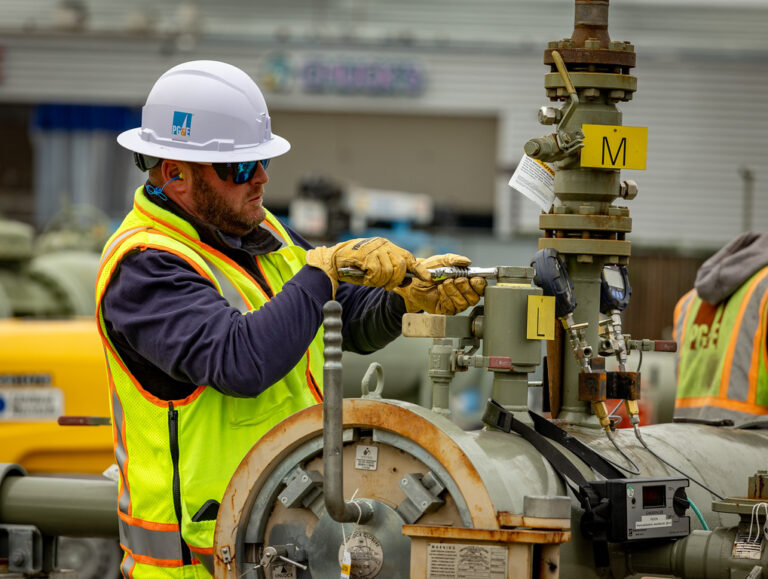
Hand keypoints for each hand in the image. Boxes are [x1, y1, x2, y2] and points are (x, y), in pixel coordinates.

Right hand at [306, 237, 428, 296]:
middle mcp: (383, 245)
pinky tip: (364, 276)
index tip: (428, 278)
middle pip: (402, 264)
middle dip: (397, 279)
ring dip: (381, 281)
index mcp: (387, 246)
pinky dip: (372, 279)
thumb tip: (408, 280)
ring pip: (390, 271)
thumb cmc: (355, 266)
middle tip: (386, 285)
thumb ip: (391, 269)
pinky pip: (377, 273)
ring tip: (370, 279)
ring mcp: (375, 249)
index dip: (419, 269)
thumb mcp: (375, 265)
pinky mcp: (367, 255)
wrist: (334, 261)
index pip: (408, 256)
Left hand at [393, 253, 486, 314]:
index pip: (480, 287)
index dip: (479, 284)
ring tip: (444, 283)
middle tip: (456, 279)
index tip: (473, 279)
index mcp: (467, 281)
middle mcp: (463, 294)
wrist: (414, 280)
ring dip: (454, 291)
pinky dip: (446, 297)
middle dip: (465, 288)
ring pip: (463, 303)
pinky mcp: (445, 311)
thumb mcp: (442, 261)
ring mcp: (455, 303)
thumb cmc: (430, 270)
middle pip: (474, 298)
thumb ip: (454, 259)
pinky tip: (440, 290)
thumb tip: (467, 262)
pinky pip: (451, 308)